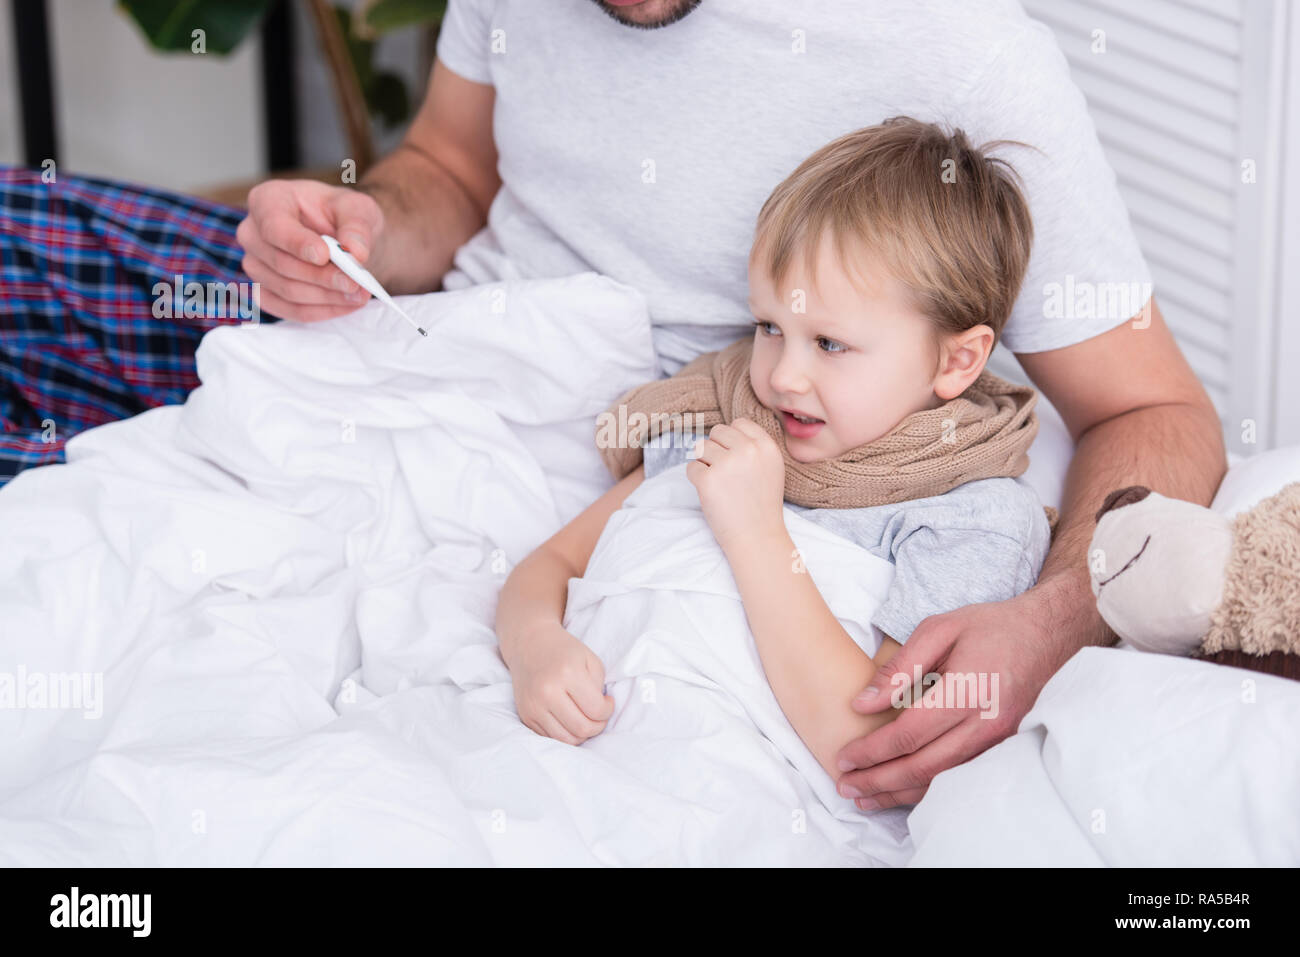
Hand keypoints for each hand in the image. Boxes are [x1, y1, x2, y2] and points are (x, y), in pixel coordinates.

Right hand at [236, 179, 385, 321]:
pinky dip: (321, 311)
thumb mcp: (357, 208)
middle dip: (322, 277)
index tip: (324, 255)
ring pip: (287, 290)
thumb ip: (356, 227)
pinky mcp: (265, 293)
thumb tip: (355, 252)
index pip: (274, 227)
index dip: (297, 244)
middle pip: (282, 264)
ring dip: (327, 297)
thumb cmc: (343, 216)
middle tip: (355, 283)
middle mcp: (252, 233)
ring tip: (359, 294)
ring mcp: (255, 265)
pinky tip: (346, 305)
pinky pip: (290, 310)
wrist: (343, 238)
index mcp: (268, 201)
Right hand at [506, 621, 614, 745]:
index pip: (596, 710)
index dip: (608, 711)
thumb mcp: (590, 659)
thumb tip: (600, 712)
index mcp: (567, 674)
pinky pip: (551, 737)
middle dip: (597, 726)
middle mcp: (547, 692)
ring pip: (566, 739)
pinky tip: (570, 718)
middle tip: (599, 715)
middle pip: (582, 728)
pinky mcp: (525, 715)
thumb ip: (599, 686)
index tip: (608, 702)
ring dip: (581, 734)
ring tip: (585, 719)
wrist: (529, 644)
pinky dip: (565, 733)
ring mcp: (533, 706)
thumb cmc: (564, 650)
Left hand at [685, 418, 785, 550]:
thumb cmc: (761, 504)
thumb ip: (754, 446)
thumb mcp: (771, 468)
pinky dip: (697, 480)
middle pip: (717, 432)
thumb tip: (724, 431)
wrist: (757, 538)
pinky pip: (691, 468)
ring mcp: (727, 464)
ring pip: (701, 447)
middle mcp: (748, 450)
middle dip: (715, 450)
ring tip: (720, 484)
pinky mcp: (708, 480)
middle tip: (724, 473)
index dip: (731, 440)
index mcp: (766, 446)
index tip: (733, 458)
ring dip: (705, 464)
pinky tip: (712, 494)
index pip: (739, 423)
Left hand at [834, 581, 1077, 809]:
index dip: (872, 751)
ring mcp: (997, 741)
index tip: (844, 758)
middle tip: (845, 786)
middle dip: (878, 781)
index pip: (909, 735)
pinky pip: (958, 776)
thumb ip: (900, 668)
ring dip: (899, 792)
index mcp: (966, 692)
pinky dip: (926, 789)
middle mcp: (985, 724)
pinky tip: (902, 790)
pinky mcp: (1002, 747)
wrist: (1048, 634)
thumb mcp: (940, 629)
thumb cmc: (991, 627)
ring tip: (865, 796)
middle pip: (922, 766)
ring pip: (941, 780)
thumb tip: (863, 704)